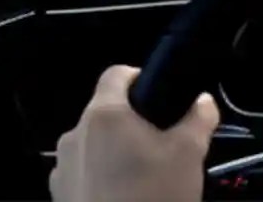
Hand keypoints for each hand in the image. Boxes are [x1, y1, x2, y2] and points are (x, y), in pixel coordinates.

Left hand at [50, 65, 219, 201]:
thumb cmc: (152, 195)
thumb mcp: (189, 155)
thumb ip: (199, 119)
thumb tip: (203, 102)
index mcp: (104, 114)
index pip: (116, 73)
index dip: (141, 76)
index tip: (160, 95)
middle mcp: (75, 134)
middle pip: (106, 111)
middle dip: (133, 122)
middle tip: (162, 142)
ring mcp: (62, 167)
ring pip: (94, 143)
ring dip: (115, 150)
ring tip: (144, 174)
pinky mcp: (59, 194)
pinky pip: (83, 171)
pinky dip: (101, 175)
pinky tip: (125, 194)